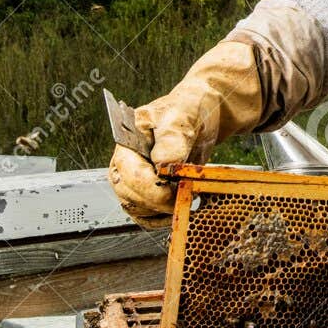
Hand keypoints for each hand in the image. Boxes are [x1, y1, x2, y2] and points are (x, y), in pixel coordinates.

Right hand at [107, 40, 261, 226]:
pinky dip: (164, 218)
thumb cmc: (188, 109)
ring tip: (188, 198)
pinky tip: (182, 207)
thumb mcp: (182, 117)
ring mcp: (135, 180)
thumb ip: (172, 139)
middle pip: (130, 196)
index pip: (129, 175)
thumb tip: (163, 166)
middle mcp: (126, 164)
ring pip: (138, 209)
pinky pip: (148, 216)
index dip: (153, 188)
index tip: (178, 188)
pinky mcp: (148, 192)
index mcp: (127, 143)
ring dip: (163, 211)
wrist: (202, 114)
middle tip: (188, 195)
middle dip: (160, 201)